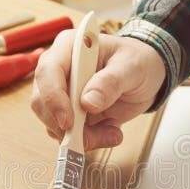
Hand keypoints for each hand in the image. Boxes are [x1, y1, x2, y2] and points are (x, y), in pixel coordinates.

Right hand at [31, 32, 165, 149]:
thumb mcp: (132, 67)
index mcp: (69, 48)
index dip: (53, 98)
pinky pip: (68, 134)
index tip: (69, 121)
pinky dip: (90, 140)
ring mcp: (63, 94)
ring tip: (112, 133)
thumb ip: (111, 82)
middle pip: (42, 102)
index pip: (48, 72)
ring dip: (82, 136)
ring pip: (53, 123)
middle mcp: (60, 71)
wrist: (147, 76)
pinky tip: (111, 132)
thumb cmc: (138, 61)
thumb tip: (88, 102)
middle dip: (66, 126)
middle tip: (94, 137)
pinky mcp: (71, 114)